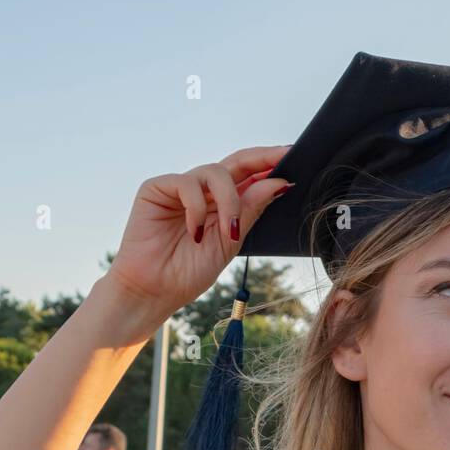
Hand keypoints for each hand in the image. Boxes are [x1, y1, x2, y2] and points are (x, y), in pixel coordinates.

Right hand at [103, 145, 292, 333]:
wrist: (154, 291)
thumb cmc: (188, 272)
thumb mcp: (229, 242)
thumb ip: (250, 212)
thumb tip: (278, 183)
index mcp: (221, 204)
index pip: (248, 177)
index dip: (269, 166)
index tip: (295, 157)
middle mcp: (202, 191)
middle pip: (236, 162)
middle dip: (261, 158)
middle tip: (283, 157)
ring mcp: (179, 188)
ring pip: (215, 172)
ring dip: (229, 201)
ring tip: (228, 231)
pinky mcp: (156, 188)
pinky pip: (186, 184)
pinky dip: (196, 208)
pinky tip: (194, 231)